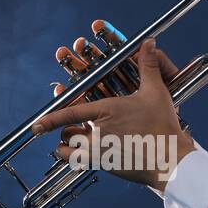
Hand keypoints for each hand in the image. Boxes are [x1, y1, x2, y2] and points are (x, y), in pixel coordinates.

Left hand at [34, 19, 195, 189]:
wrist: (171, 159)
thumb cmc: (163, 127)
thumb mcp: (155, 92)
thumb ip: (148, 66)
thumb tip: (148, 42)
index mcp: (107, 111)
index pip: (71, 112)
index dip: (50, 119)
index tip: (35, 126)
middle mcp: (99, 131)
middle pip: (68, 131)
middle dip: (65, 130)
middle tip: (67, 129)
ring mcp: (100, 150)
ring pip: (70, 148)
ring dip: (66, 145)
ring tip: (70, 142)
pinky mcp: (104, 165)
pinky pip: (78, 163)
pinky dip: (72, 160)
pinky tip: (75, 158)